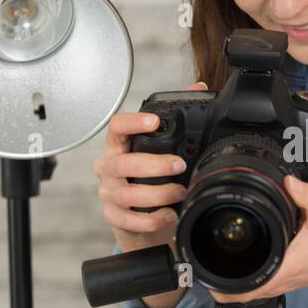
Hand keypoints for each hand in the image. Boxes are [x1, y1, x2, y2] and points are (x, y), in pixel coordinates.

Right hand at [95, 81, 206, 252]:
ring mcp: (109, 193)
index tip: (155, 121)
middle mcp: (109, 167)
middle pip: (123, 163)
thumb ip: (177, 118)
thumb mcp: (160, 147)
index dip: (133, 122)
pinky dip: (151, 219)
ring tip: (180, 192)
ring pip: (127, 193)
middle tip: (180, 166)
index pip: (117, 127)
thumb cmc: (148, 176)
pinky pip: (129, 219)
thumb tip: (198, 88)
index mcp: (119, 145)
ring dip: (158, 194)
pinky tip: (168, 214)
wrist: (138, 214)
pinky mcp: (114, 216)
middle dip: (154, 165)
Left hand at [206, 174, 307, 303]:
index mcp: (284, 268)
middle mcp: (281, 281)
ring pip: (251, 292)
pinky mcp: (289, 279)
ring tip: (215, 267)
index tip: (204, 278)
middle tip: (201, 268)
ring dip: (232, 284)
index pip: (244, 290)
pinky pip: (261, 285)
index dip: (220, 288)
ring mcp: (284, 283)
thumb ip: (305, 196)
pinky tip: (243, 265)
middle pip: (241, 295)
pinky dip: (247, 280)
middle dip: (219, 285)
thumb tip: (288, 181)